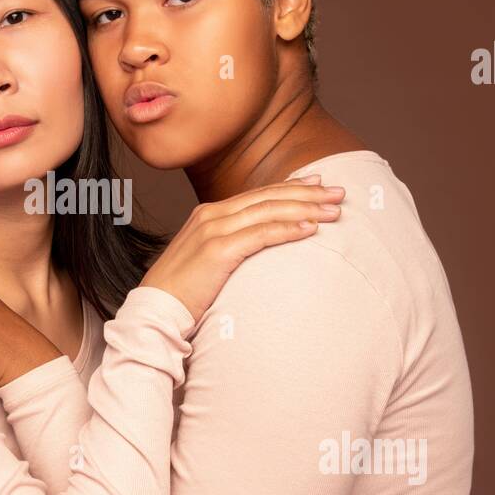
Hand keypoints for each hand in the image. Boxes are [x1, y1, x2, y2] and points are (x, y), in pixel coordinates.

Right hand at [140, 175, 344, 320]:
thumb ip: (230, 246)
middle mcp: (212, 215)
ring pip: (269, 211)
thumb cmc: (183, 292)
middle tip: (339, 193)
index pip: (258, 194)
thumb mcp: (207, 261)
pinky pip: (262, 234)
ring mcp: (213, 230)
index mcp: (209, 214)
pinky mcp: (218, 250)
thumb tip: (256, 248)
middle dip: (307, 193)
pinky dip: (289, 229)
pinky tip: (311, 228)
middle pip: (268, 197)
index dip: (291, 188)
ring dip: (306, 208)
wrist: (155, 310)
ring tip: (334, 210)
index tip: (318, 184)